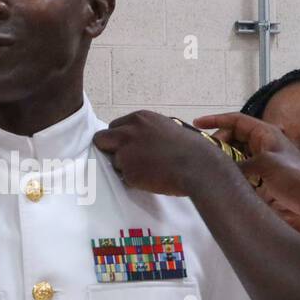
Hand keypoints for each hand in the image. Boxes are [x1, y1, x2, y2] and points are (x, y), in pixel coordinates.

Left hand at [92, 110, 228, 196]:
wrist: (198, 165)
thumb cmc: (190, 148)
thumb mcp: (167, 128)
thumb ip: (148, 131)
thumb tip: (141, 139)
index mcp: (140, 118)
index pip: (115, 126)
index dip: (120, 138)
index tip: (127, 146)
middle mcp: (129, 132)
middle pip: (102, 139)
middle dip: (110, 149)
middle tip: (125, 159)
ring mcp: (126, 152)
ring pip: (113, 160)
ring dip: (124, 167)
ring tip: (146, 170)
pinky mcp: (128, 172)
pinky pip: (124, 178)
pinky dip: (133, 180)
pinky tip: (150, 179)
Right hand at [193, 111, 299, 219]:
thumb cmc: (294, 175)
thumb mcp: (264, 165)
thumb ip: (240, 163)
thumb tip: (220, 167)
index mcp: (264, 133)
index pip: (235, 120)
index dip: (215, 120)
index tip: (197, 123)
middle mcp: (262, 142)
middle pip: (233, 136)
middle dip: (218, 143)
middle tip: (206, 156)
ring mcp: (263, 157)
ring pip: (237, 152)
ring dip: (224, 157)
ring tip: (211, 167)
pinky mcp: (264, 173)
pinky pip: (243, 166)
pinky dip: (232, 170)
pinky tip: (223, 178)